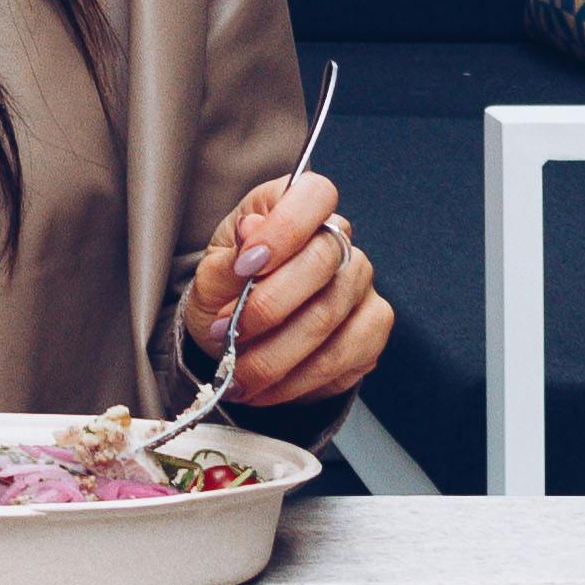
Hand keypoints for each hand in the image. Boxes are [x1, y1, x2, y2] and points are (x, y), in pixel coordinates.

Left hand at [177, 168, 387, 413]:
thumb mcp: (213, 268)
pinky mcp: (371, 331)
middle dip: (268, 306)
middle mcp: (340, 241)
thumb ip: (231, 252)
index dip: (285, 229)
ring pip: (328, 320)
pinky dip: (295, 382)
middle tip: (228, 333)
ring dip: (275, 356)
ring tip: (237, 373)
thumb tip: (251, 228)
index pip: (315, 196)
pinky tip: (266, 388)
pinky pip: (340, 360)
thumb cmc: (228, 288)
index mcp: (298, 205)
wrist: (236, 333)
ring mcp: (361, 286)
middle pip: (323, 263)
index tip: (246, 265)